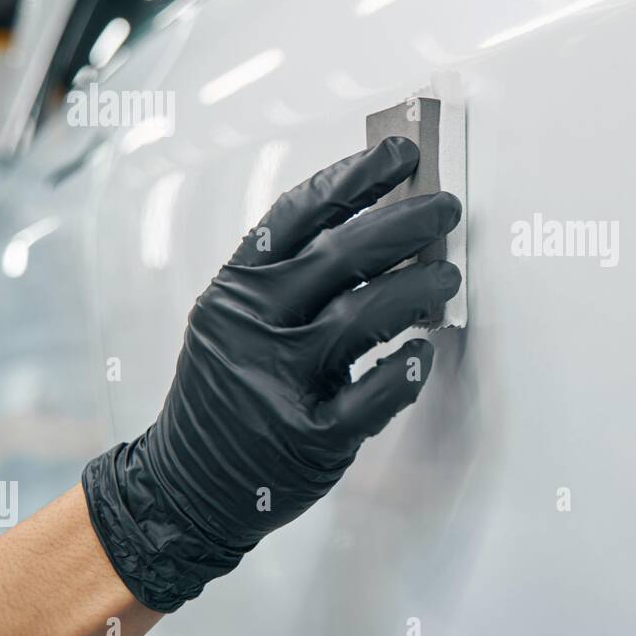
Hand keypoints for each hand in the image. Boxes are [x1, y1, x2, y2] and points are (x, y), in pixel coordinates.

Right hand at [82, 137, 461, 611]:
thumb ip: (292, 272)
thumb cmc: (229, 386)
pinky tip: (424, 351)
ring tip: (448, 275)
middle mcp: (253, 324)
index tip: (403, 152)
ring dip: (419, 288)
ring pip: (364, 317)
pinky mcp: (309, 436)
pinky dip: (405, 369)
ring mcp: (279, 381)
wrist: (186, 483)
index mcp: (238, 286)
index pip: (301, 214)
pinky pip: (372, 395)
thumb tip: (378, 216)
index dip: (356, 176)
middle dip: (406, 222)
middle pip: (343, 255)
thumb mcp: (237, 316)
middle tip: (448, 206)